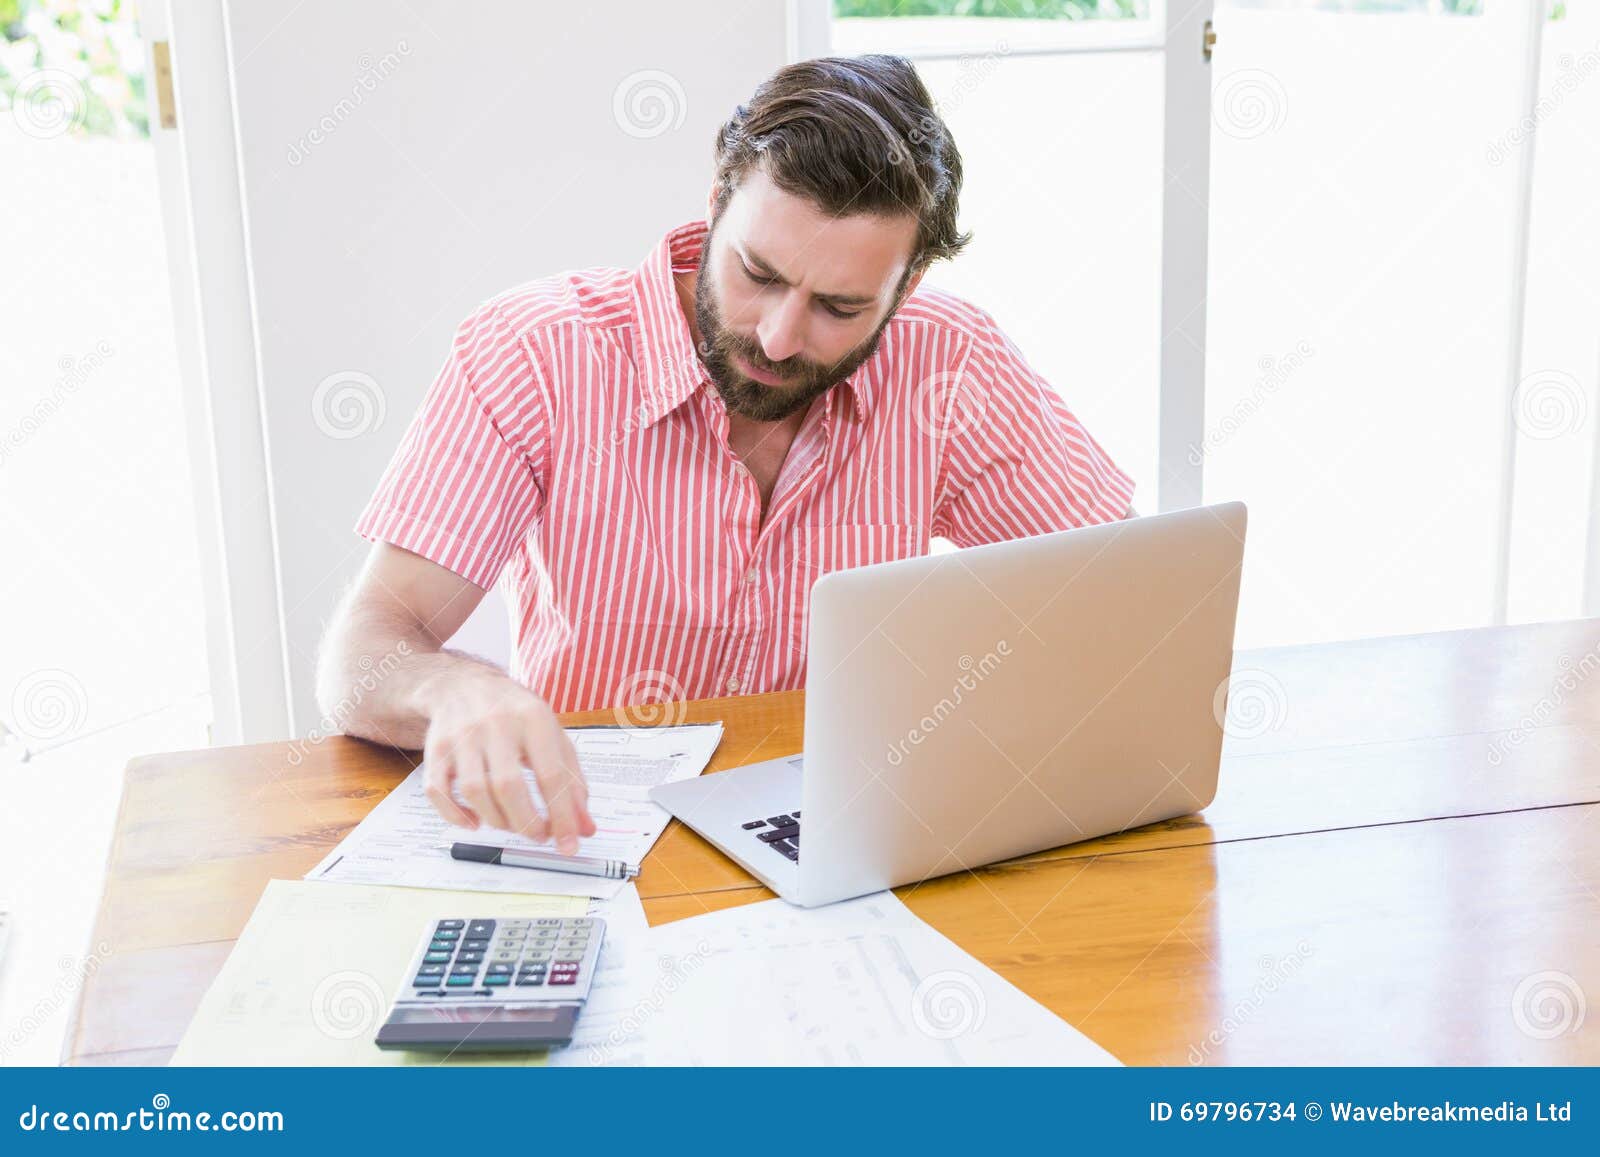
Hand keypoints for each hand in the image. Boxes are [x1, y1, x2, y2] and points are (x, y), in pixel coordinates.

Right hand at [420, 673, 595, 853]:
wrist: (463, 684)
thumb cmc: (515, 715)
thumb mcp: (553, 736)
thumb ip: (572, 782)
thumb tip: (584, 828)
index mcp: (533, 718)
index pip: (551, 776)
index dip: (562, 816)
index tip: (568, 844)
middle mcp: (496, 724)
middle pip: (509, 787)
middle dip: (527, 823)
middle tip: (538, 836)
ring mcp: (462, 736)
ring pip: (475, 792)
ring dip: (496, 820)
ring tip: (511, 823)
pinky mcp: (436, 749)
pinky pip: (438, 791)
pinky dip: (455, 815)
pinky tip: (475, 820)